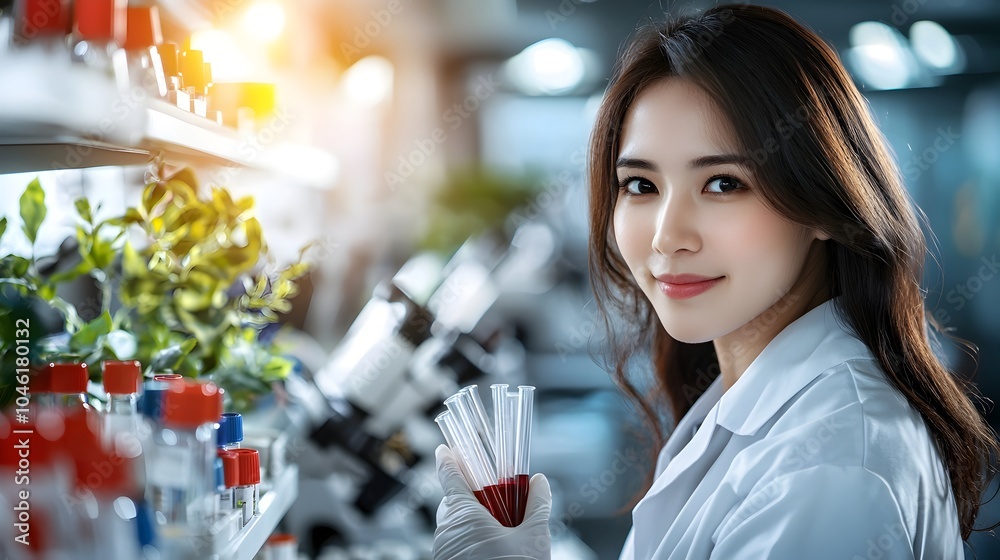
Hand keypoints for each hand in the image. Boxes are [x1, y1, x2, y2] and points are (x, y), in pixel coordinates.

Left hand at [432, 445, 551, 559]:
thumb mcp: (533, 537)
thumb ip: (537, 505)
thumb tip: (540, 482)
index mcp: (464, 514)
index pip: (449, 475)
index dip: (447, 458)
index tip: (446, 448)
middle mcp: (447, 529)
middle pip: (456, 499)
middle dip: (473, 493)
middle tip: (495, 493)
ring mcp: (444, 548)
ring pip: (456, 521)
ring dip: (474, 516)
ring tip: (501, 524)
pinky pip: (457, 539)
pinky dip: (472, 534)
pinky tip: (494, 542)